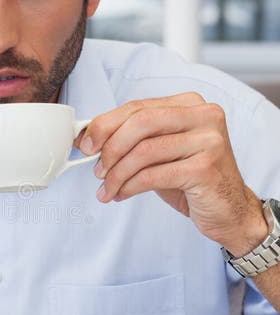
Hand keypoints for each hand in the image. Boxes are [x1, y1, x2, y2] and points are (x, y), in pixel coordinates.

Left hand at [77, 93, 266, 254]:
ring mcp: (208, 141)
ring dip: (117, 173)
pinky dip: (129, 187)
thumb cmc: (192, 179)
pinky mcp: (206, 168)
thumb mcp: (162, 151)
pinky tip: (121, 195)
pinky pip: (153, 175)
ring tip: (107, 188)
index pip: (138, 107)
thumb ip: (136, 138)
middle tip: (95, 169)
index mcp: (190, 104)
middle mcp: (204, 116)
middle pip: (140, 123)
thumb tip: (90, 137)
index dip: (105, 124)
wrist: (229, 210)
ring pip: (144, 151)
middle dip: (110, 147)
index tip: (85, 143)